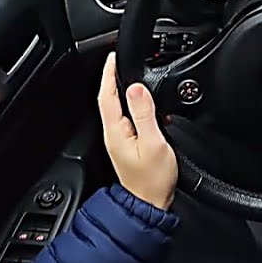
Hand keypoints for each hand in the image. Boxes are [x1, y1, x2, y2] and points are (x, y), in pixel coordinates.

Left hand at [97, 52, 177, 209]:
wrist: (148, 205)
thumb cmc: (152, 181)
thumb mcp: (153, 144)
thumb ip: (144, 114)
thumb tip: (137, 88)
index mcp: (116, 131)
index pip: (107, 94)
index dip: (110, 73)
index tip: (114, 57)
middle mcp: (113, 134)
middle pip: (108, 98)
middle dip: (112, 77)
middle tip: (119, 60)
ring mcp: (118, 140)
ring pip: (115, 107)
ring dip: (119, 88)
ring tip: (125, 74)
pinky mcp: (127, 144)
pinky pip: (123, 116)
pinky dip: (127, 102)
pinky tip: (135, 100)